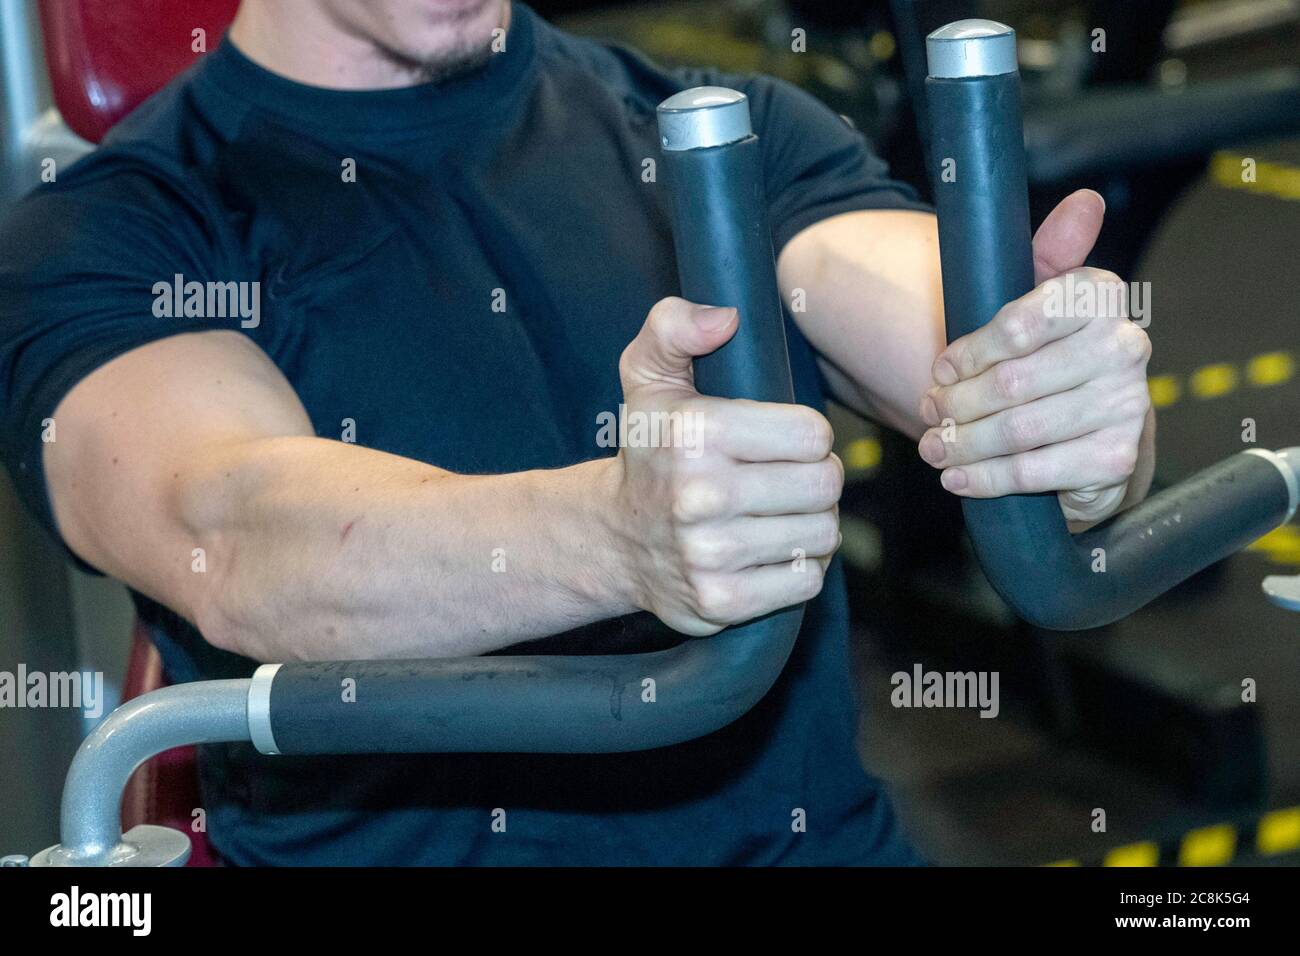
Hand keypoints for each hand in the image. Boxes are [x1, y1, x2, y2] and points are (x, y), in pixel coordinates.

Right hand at [610, 297, 840, 635]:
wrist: (613, 539)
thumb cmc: (650, 452)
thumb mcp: (648, 377)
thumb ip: (674, 326)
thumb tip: (725, 317)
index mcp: (695, 433)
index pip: (813, 435)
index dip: (805, 436)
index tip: (777, 442)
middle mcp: (700, 496)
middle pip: (825, 486)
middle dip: (815, 480)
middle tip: (785, 480)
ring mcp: (711, 555)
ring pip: (822, 534)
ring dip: (812, 524)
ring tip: (779, 515)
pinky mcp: (722, 602)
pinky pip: (805, 581)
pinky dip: (798, 567)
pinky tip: (769, 552)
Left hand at [917, 189, 1153, 525]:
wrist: (1080, 434)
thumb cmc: (1040, 359)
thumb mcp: (1029, 301)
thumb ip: (1046, 252)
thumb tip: (1085, 202)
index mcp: (1099, 298)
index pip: (1025, 320)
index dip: (974, 350)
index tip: (942, 366)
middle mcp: (1123, 348)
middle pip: (1014, 382)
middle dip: (958, 403)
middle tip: (929, 412)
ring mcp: (1125, 406)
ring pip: (1019, 428)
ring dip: (963, 442)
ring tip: (934, 446)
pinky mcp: (1117, 459)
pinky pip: (1037, 470)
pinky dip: (987, 478)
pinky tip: (958, 477)